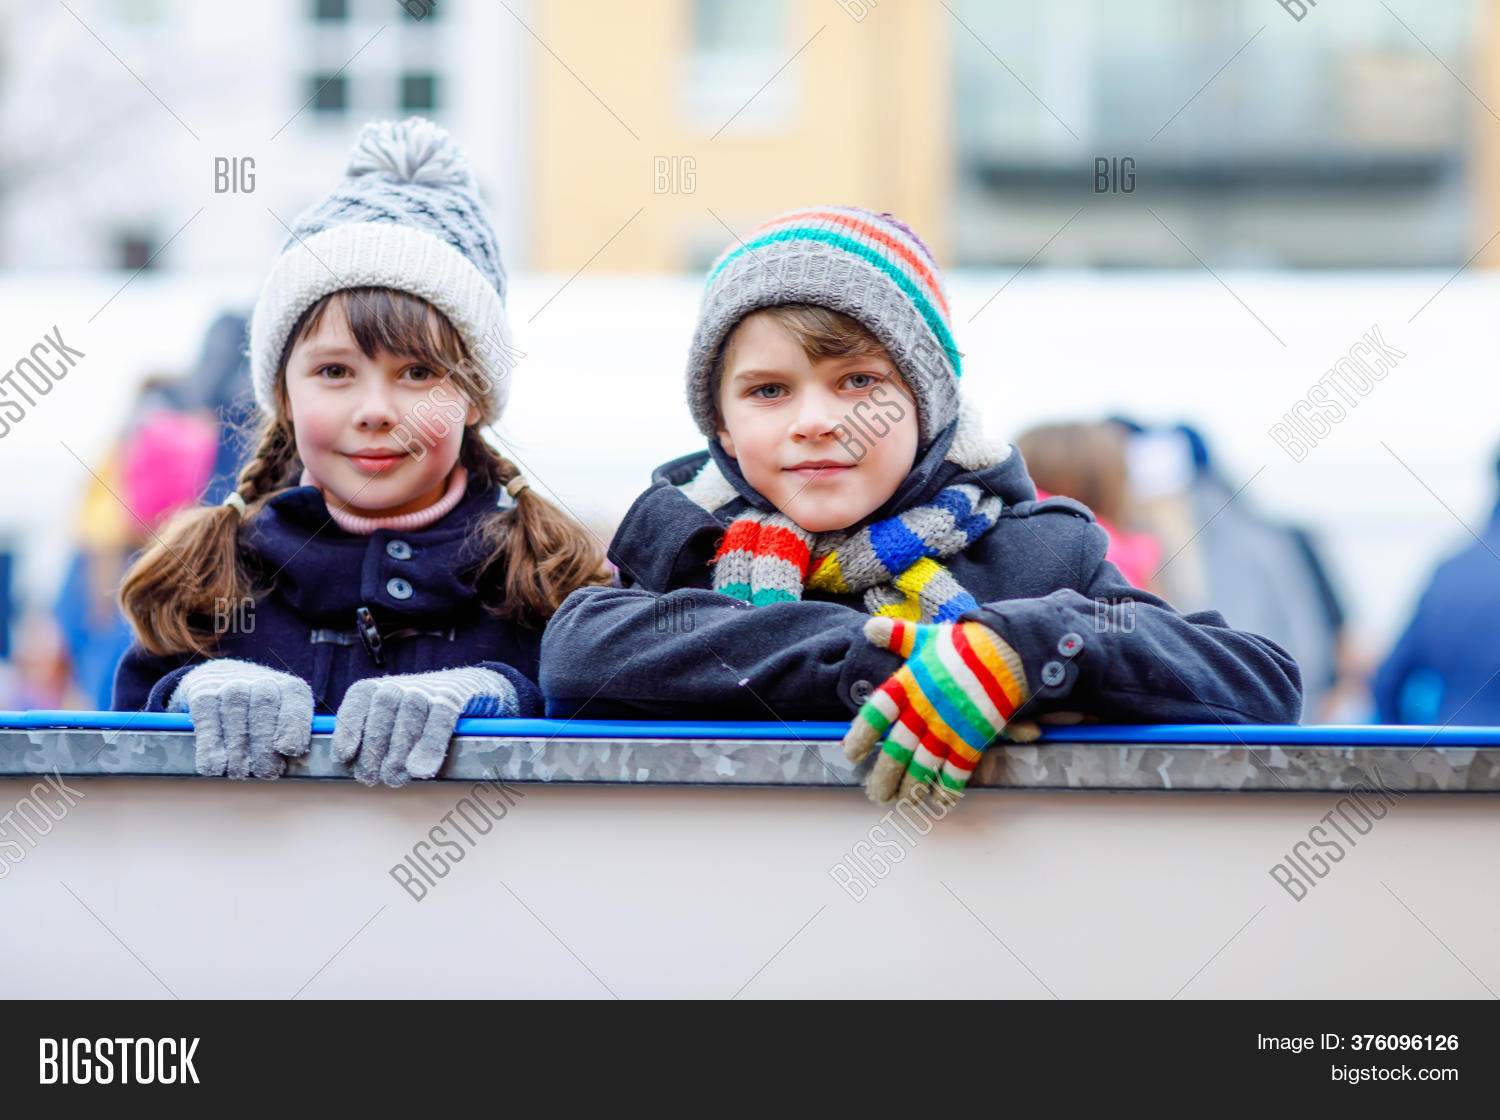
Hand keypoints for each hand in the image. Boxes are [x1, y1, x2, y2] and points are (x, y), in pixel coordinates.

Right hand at [168, 659, 314, 779]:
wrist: (221, 679)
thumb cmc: (260, 713)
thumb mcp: (284, 720)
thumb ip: (293, 737)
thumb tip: (298, 760)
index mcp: (289, 687)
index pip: (296, 697)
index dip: (293, 724)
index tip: (289, 750)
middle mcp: (261, 680)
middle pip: (264, 706)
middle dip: (264, 746)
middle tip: (265, 772)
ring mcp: (230, 683)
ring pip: (234, 714)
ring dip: (237, 750)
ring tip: (239, 773)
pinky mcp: (202, 692)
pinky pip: (207, 720)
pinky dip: (210, 747)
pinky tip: (214, 767)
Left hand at [332, 667, 518, 787]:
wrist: (472, 689)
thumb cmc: (422, 717)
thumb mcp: (393, 722)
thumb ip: (373, 740)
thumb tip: (352, 765)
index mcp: (380, 687)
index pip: (359, 698)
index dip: (349, 727)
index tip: (345, 756)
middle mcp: (403, 683)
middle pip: (383, 712)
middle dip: (374, 750)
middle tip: (372, 778)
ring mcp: (430, 688)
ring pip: (410, 715)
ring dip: (400, 752)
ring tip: (395, 779)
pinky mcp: (455, 696)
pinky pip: (440, 719)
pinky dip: (430, 745)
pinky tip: (420, 770)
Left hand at [842, 617, 1037, 805]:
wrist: (1010, 652)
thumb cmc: (966, 644)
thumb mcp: (927, 637)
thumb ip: (896, 635)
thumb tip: (870, 627)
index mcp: (909, 684)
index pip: (877, 713)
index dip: (861, 735)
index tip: (850, 755)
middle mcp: (924, 709)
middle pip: (896, 750)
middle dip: (884, 776)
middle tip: (875, 795)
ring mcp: (948, 727)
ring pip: (923, 767)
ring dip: (911, 789)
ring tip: (903, 804)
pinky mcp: (973, 739)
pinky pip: (956, 771)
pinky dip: (947, 789)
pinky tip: (939, 802)